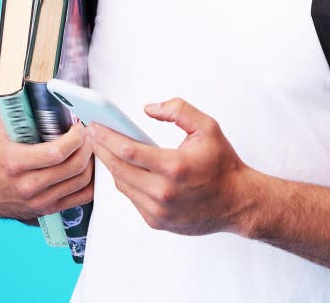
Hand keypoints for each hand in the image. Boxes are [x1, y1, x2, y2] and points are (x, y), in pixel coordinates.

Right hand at [0, 80, 94, 220]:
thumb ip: (0, 96)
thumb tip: (4, 70)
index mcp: (14, 163)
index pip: (56, 153)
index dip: (76, 137)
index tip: (80, 124)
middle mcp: (27, 186)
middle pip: (73, 167)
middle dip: (89, 146)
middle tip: (93, 131)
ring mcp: (39, 201)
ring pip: (80, 182)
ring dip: (93, 161)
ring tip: (93, 144)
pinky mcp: (48, 209)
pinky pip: (81, 198)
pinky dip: (91, 181)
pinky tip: (91, 165)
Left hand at [91, 97, 255, 235]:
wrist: (237, 201)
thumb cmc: (223, 164)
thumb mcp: (207, 127)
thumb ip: (179, 110)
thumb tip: (149, 109)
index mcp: (174, 167)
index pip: (128, 151)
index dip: (107, 137)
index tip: (95, 126)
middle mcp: (163, 192)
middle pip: (118, 169)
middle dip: (101, 149)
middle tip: (92, 134)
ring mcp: (158, 211)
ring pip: (122, 185)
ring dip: (112, 166)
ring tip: (106, 148)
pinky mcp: (156, 221)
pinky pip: (132, 198)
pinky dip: (126, 181)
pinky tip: (126, 167)